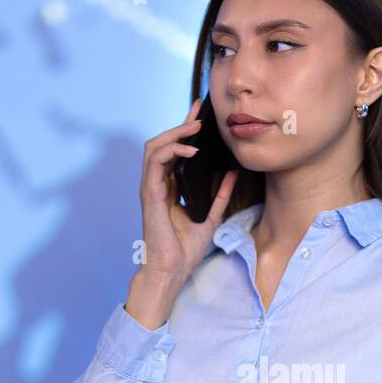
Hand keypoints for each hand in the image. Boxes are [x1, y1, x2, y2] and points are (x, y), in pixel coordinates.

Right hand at [137, 96, 238, 283]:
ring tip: (195, 126)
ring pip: (155, 147)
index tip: (202, 115)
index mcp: (169, 187)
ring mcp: (151, 187)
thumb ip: (220, 194)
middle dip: (181, 123)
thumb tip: (232, 173)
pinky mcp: (149, 194)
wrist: (172, 270)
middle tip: (201, 112)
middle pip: (164, 143)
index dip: (186, 130)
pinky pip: (155, 162)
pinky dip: (172, 151)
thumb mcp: (212, 215)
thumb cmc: (185, 249)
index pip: (175, 151)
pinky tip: (190, 150)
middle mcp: (158, 184)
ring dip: (175, 133)